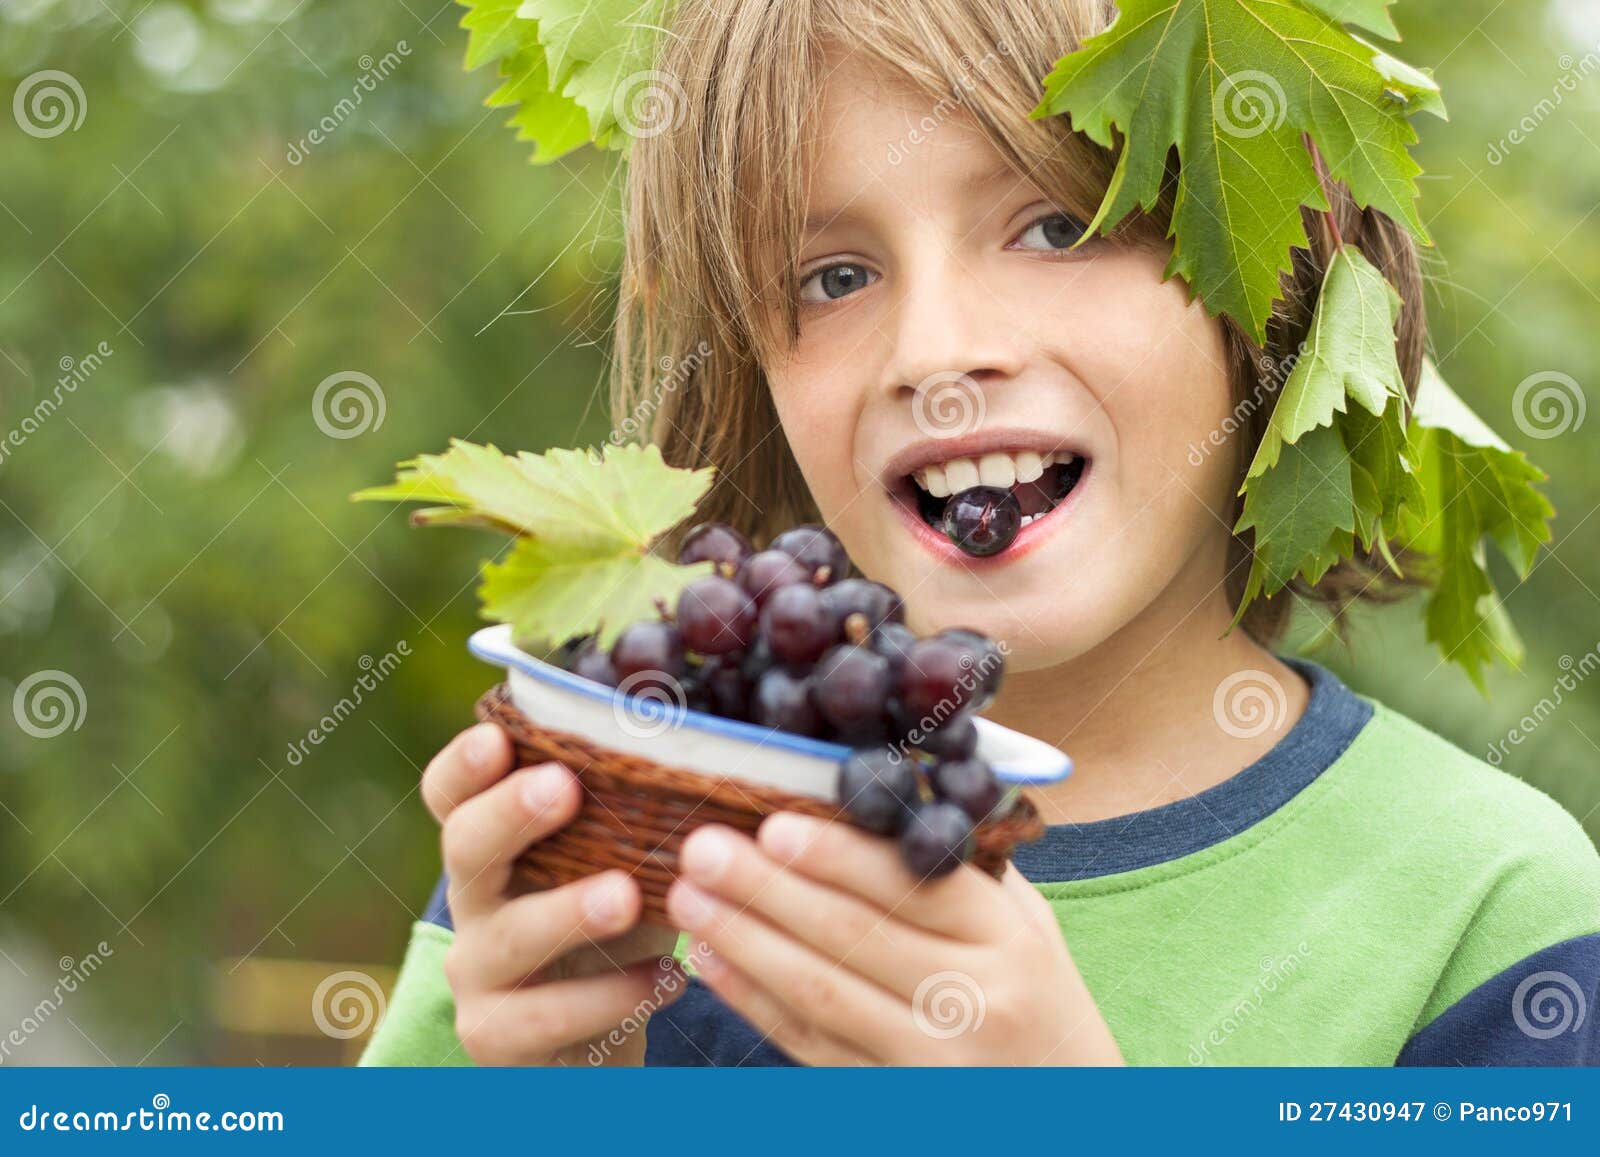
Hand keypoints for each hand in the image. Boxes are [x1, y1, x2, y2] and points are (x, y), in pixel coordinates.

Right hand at [421, 722, 682, 1065]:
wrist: (598, 1047)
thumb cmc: (619, 935)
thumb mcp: (628, 869)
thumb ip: (641, 821)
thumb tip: (713, 756)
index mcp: (496, 846)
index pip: (453, 795)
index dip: (464, 764)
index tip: (497, 735)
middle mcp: (473, 900)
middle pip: (465, 845)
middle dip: (511, 813)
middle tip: (563, 788)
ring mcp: (476, 971)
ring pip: (509, 936)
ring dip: (568, 912)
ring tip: (626, 897)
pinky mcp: (495, 1036)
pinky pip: (545, 1017)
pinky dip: (610, 997)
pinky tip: (668, 979)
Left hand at [664, 813, 1122, 1065]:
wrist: (1075, 1121)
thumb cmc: (1043, 1002)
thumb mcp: (1030, 927)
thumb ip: (964, 869)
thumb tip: (881, 793)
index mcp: (1007, 938)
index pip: (912, 886)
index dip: (839, 856)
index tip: (773, 823)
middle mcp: (974, 999)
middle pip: (854, 935)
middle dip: (767, 888)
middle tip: (701, 848)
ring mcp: (933, 1060)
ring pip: (821, 992)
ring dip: (745, 941)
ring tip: (686, 897)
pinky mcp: (895, 1101)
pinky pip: (813, 1045)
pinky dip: (754, 1001)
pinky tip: (711, 959)